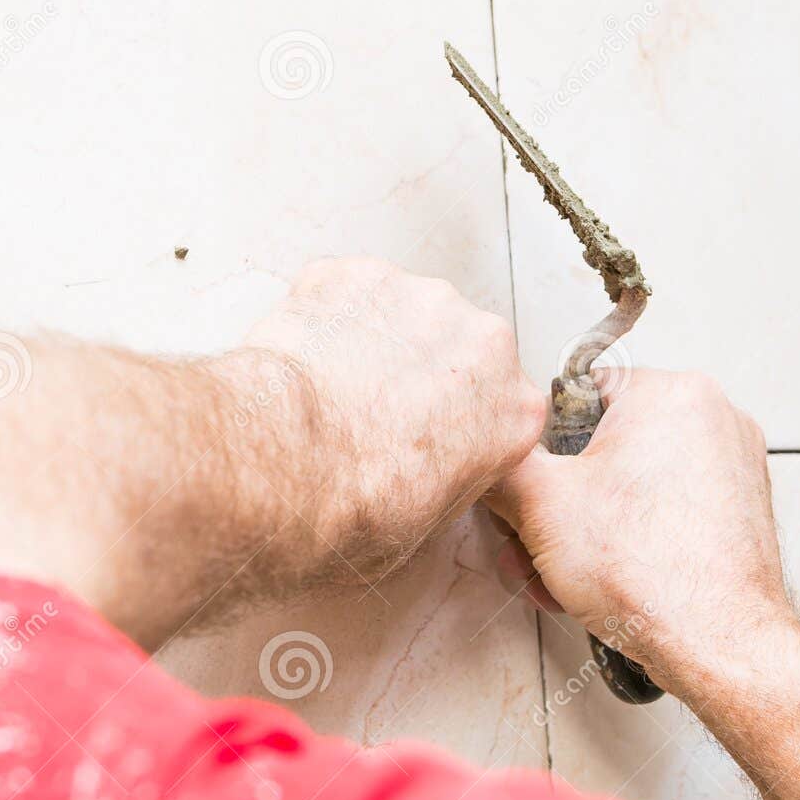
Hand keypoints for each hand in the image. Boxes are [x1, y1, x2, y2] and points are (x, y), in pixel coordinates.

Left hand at [234, 257, 545, 572]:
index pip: (501, 403)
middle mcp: (484, 344)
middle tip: (370, 410)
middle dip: (420, 370)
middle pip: (459, 347)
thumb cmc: (354, 510)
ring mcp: (421, 299)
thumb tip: (424, 471)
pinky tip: (302, 358)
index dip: (457, 416)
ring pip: (401, 311)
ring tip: (329, 386)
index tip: (426, 429)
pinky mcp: (358, 275)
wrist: (285, 470)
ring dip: (373, 339)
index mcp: (514, 412)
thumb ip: (449, 475)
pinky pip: (343, 292)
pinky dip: (324, 318)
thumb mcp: (429, 524)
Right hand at [488, 368, 795, 691]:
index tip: (532, 489)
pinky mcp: (741, 507)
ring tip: (559, 574)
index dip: (544, 447)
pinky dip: (631, 537)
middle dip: (561, 502)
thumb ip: (502, 463)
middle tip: (532, 542)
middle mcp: (713, 416)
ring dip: (587, 527)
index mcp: (670, 392)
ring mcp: (734, 462)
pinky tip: (601, 581)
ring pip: (634, 482)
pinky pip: (667, 507)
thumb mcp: (538, 505)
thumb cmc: (648, 575)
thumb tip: (488, 456)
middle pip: (606, 445)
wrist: (717, 643)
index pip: (580, 394)